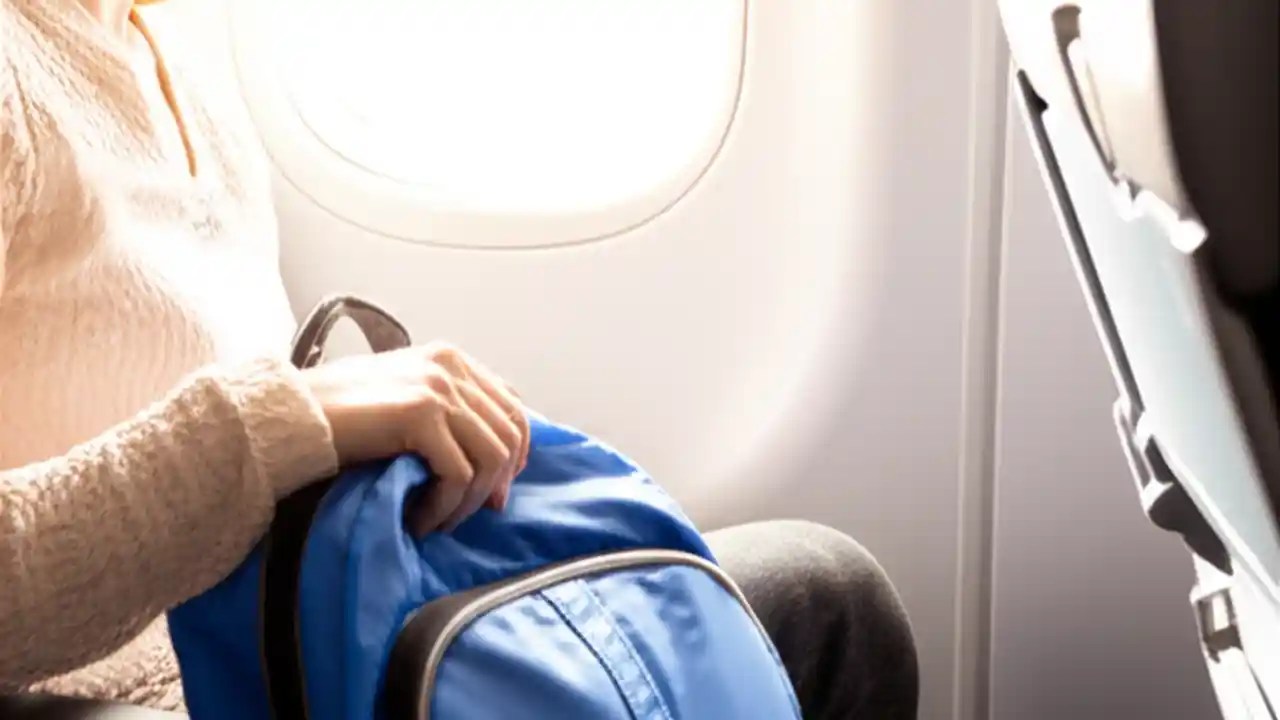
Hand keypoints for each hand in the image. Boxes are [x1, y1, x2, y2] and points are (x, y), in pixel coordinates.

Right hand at [302, 342, 529, 535]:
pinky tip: (420, 519)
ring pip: (490, 458)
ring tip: (438, 520)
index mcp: (451, 359)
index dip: (513, 453)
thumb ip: (446, 412)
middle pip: (508, 434)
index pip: (511, 407)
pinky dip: (444, 506)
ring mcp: (438, 387)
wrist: (290, 417)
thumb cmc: (338, 415)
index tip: (494, 489)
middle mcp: (451, 366)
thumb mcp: (403, 400)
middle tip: (471, 513)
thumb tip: (491, 461)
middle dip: (496, 483)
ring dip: (468, 501)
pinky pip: (459, 474)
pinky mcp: (421, 414)